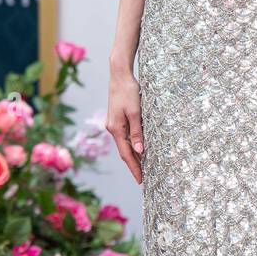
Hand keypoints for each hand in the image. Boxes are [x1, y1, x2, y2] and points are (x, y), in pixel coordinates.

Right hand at [106, 69, 143, 183]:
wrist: (119, 75)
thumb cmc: (128, 91)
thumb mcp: (135, 112)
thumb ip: (137, 132)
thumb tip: (139, 150)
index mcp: (115, 129)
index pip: (126, 154)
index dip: (134, 168)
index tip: (140, 180)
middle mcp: (113, 128)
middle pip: (124, 151)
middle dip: (134, 165)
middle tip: (143, 179)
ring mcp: (114, 124)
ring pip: (125, 145)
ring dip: (133, 156)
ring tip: (143, 168)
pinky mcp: (118, 119)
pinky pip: (125, 137)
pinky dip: (132, 145)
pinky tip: (139, 150)